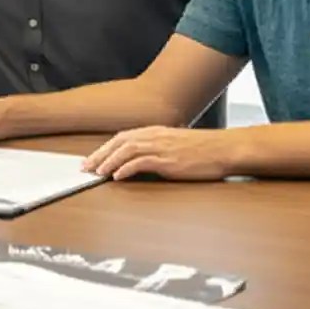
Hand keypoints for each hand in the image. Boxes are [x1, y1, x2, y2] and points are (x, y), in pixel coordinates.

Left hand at [81, 126, 240, 180]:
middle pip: (119, 142)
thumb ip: (156, 149)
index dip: (105, 148)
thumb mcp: (175, 145)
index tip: (92, 159)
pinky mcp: (168, 160)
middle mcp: (154, 136)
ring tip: (97, 172)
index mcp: (154, 132)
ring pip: (126, 151)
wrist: (223, 149)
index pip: (122, 138)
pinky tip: (117, 176)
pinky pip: (141, 162)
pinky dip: (126, 168)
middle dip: (100, 154)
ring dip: (109, 162)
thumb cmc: (202, 149)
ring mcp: (161, 147)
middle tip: (85, 167)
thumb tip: (139, 162)